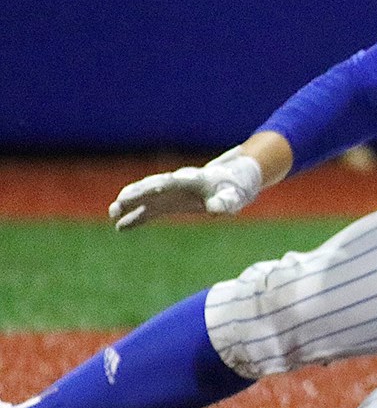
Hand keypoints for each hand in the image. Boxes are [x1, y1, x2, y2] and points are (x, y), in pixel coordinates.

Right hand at [108, 149, 263, 229]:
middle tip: (119, 203)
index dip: (157, 186)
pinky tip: (119, 227)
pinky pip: (148, 211)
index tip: (144, 191)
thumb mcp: (234, 196)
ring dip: (130, 204)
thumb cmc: (233, 187)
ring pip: (145, 198)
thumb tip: (216, 210)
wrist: (233, 180)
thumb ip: (225, 202)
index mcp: (190, 180)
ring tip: (113, 214)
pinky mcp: (168, 204)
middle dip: (137, 194)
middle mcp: (175, 185)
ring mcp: (169, 194)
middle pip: (151, 187)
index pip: (171, 183)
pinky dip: (135, 218)